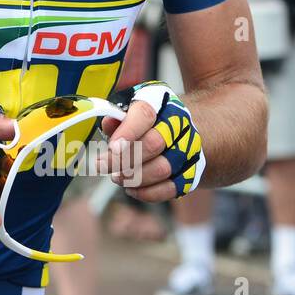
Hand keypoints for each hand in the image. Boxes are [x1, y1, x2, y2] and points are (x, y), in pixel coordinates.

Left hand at [96, 82, 203, 201]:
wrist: (187, 128)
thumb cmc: (148, 118)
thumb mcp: (132, 108)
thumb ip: (118, 115)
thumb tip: (108, 124)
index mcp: (161, 102)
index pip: (144, 114)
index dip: (128, 131)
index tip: (112, 148)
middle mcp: (180, 124)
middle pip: (153, 144)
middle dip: (123, 159)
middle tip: (102, 165)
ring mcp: (189, 149)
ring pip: (162, 168)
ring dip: (134, 177)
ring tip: (115, 177)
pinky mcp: (191, 173)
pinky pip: (171, 189)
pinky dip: (147, 193)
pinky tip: (131, 189)